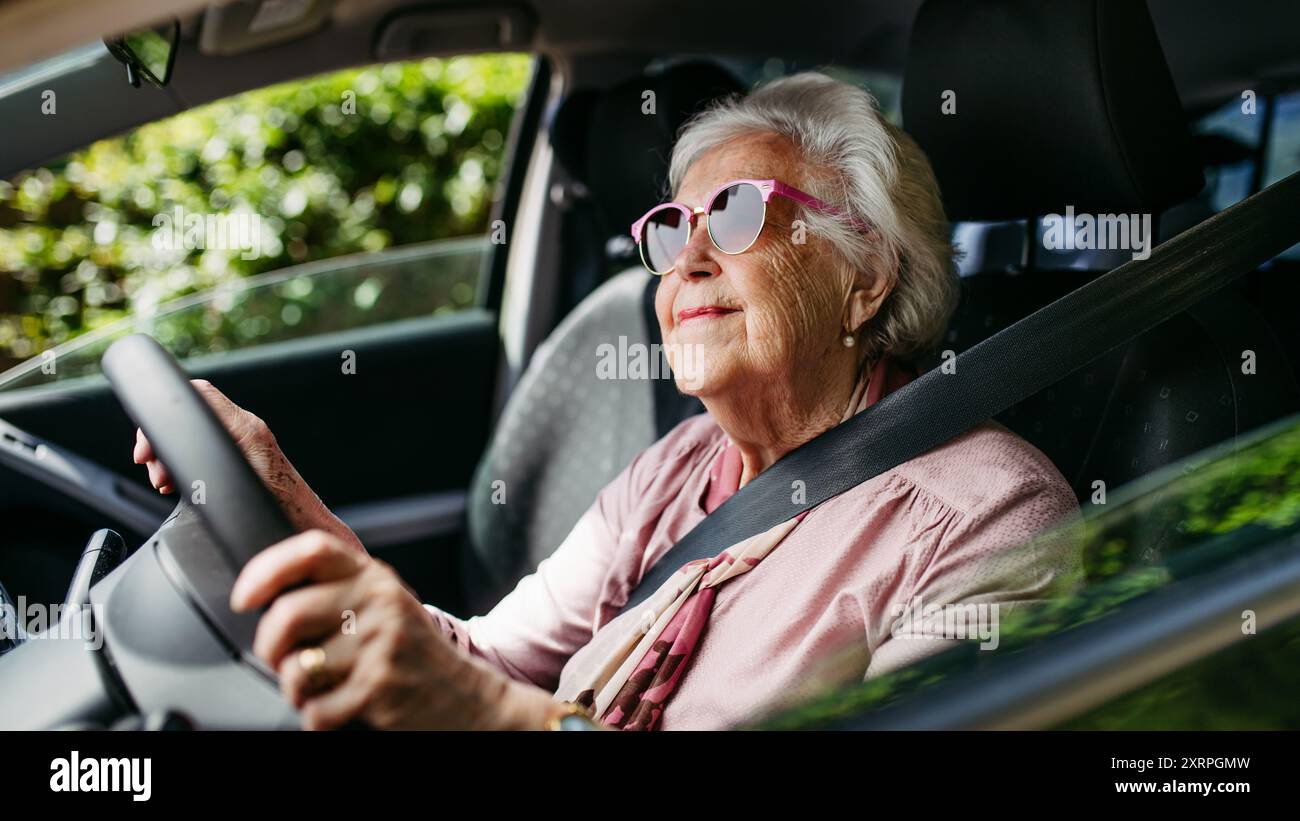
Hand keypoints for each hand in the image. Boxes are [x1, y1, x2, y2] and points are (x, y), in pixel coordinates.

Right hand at [133, 379, 362, 552]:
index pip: (196, 394)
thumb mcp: (232, 489)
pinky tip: (181, 485)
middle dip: (162, 443)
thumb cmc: (278, 516)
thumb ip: (205, 463)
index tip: (147, 452)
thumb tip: (173, 457)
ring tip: (165, 482)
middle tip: (156, 474)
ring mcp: (250, 442)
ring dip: (172, 456)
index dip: (161, 418)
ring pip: (197, 432)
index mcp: (245, 429)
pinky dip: (188, 462)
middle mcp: (249, 430)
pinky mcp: (249, 457)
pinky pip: (210, 445)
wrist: (307, 530)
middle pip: (190, 413)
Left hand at [231, 529, 557, 729]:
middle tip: (279, 660)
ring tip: (314, 690)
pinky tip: (337, 710)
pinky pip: (315, 710)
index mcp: (374, 577)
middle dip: (268, 647)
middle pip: (287, 614)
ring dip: (293, 689)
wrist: (467, 699)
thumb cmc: (411, 654)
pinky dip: (316, 718)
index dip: (266, 570)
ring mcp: (380, 645)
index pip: (310, 550)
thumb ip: (338, 590)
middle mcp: (378, 603)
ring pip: (295, 668)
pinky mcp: (379, 688)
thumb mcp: (383, 605)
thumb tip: (264, 596)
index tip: (244, 598)